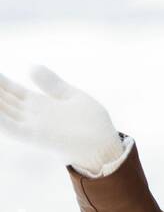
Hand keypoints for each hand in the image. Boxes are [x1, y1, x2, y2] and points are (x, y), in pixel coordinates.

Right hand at [0, 65, 124, 172]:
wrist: (105, 144)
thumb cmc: (91, 123)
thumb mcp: (70, 96)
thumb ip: (50, 84)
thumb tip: (31, 67)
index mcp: (38, 104)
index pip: (11, 90)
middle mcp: (30, 114)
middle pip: (2, 99)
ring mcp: (31, 125)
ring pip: (2, 111)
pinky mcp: (36, 136)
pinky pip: (12, 128)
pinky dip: (0, 119)